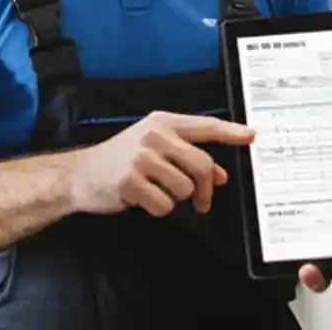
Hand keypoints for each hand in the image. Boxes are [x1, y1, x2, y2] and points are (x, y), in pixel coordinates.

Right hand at [69, 111, 255, 216]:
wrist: (81, 173)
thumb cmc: (120, 160)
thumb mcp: (155, 150)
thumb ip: (187, 156)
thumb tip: (220, 175)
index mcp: (162, 123)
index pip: (205, 125)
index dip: (230, 132)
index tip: (250, 136)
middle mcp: (154, 136)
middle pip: (202, 165)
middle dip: (204, 189)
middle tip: (201, 201)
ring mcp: (142, 157)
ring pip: (184, 189)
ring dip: (175, 199)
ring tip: (155, 191)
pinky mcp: (131, 180)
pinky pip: (164, 205)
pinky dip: (157, 209)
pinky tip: (142, 199)